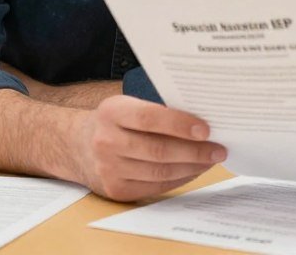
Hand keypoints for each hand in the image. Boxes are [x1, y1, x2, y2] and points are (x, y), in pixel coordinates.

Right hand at [72, 95, 225, 201]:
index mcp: (111, 112)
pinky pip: (154, 187)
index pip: (150, 118)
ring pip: (159, 172)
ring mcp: (108, 169)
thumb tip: (201, 122)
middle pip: (158, 150)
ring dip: (191, 167)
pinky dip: (178, 179)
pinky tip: (193, 170)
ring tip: (210, 160)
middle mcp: (106, 141)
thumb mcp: (126, 106)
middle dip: (194, 151)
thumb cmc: (114, 122)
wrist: (76, 146)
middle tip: (218, 149)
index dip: (179, 124)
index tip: (206, 129)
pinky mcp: (115, 190)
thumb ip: (157, 111)